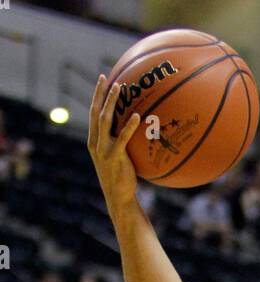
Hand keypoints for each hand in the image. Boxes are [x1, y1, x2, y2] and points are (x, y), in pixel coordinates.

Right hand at [88, 73, 140, 211]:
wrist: (118, 198)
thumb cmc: (122, 178)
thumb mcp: (118, 158)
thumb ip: (121, 142)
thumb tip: (136, 128)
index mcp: (94, 141)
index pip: (93, 113)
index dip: (97, 96)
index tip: (103, 80)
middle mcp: (95, 143)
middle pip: (95, 112)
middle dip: (100, 93)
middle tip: (106, 77)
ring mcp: (103, 150)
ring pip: (104, 120)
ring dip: (111, 103)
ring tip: (119, 88)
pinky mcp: (114, 158)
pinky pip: (121, 139)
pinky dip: (129, 127)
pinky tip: (137, 116)